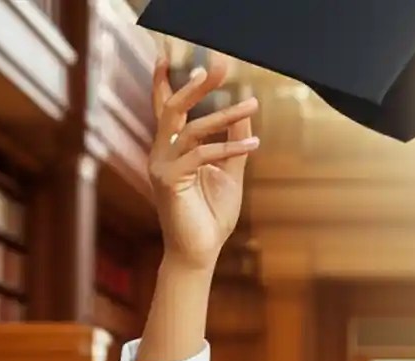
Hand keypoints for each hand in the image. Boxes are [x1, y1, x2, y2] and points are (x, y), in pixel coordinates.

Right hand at [148, 48, 259, 271]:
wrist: (200, 251)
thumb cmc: (211, 215)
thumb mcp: (230, 172)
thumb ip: (235, 142)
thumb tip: (246, 112)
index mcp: (172, 148)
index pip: (167, 108)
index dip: (167, 80)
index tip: (175, 54)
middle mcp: (161, 152)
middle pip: (174, 107)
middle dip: (196, 85)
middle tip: (220, 67)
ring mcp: (161, 165)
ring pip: (190, 127)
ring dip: (224, 114)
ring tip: (252, 104)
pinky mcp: (168, 180)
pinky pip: (201, 155)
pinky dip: (229, 147)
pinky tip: (254, 146)